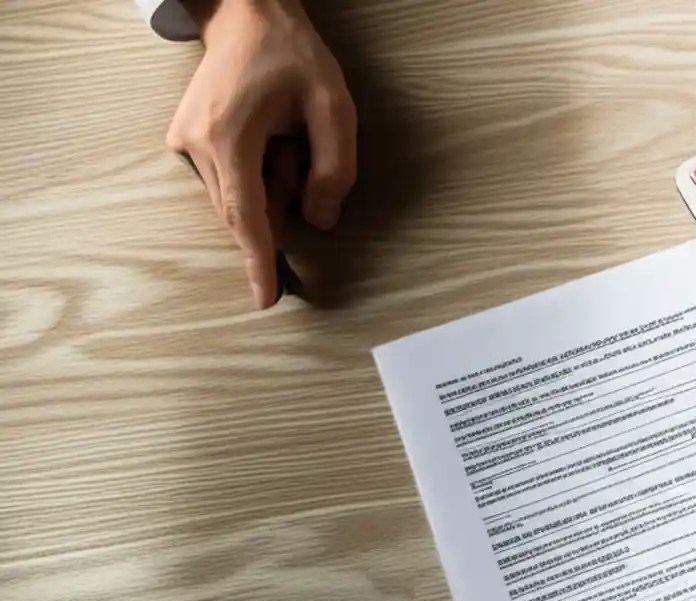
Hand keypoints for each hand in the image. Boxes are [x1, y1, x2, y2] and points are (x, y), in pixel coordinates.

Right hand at [167, 0, 355, 307]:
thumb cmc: (291, 56)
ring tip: (282, 133)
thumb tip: (321, 221)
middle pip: (245, 209)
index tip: (265, 300)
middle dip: (281, 196)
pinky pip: (229, 181)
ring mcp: (184, 144)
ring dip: (271, 180)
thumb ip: (335, 170)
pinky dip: (256, 171)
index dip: (259, 261)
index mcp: (228, 137)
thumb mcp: (333, 107)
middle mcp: (195, 145)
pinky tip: (267, 135)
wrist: (246, 15)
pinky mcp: (184, 143)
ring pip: (238, 197)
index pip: (246, 217)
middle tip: (297, 147)